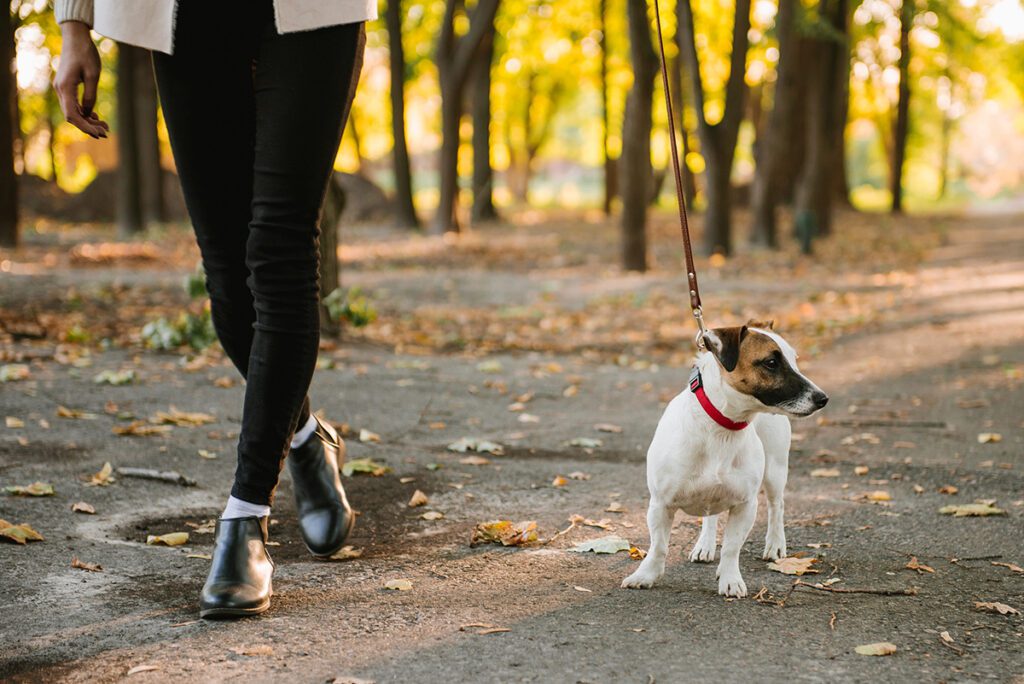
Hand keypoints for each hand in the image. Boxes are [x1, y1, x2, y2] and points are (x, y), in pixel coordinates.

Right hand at [53, 21, 108, 138]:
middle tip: (106, 132)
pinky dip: (85, 112)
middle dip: (89, 126)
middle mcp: (60, 90)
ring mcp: (62, 89)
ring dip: (88, 120)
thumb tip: (89, 113)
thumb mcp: (93, 75)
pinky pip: (74, 104)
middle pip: (72, 116)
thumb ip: (91, 95)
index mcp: (65, 87)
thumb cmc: (85, 53)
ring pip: (73, 111)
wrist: (75, 38)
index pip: (72, 115)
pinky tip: (97, 117)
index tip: (99, 134)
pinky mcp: (66, 87)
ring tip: (105, 126)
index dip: (85, 127)